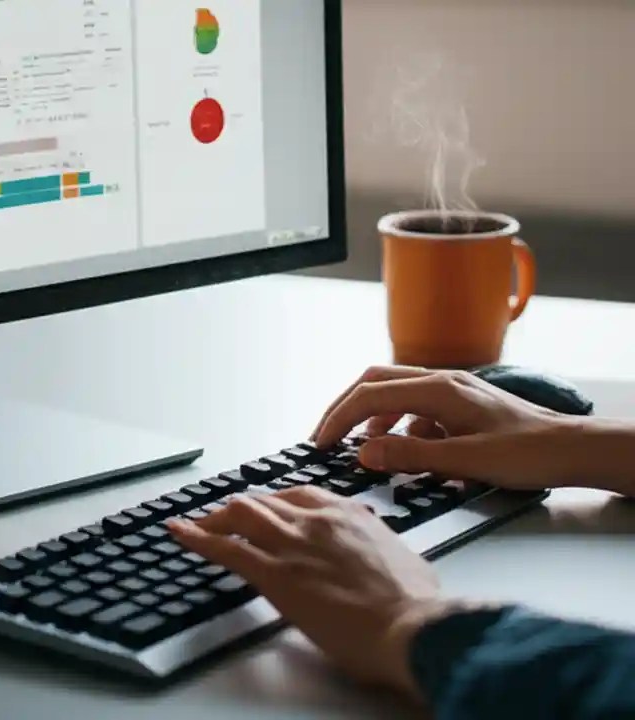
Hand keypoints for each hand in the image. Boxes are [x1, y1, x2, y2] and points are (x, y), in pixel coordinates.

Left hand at [169, 487, 464, 696]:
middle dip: (241, 508)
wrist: (414, 627)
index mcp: (349, 514)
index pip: (300, 495)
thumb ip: (380, 547)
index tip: (266, 509)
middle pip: (265, 500)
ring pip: (241, 514)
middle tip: (224, 517)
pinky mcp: (274, 574)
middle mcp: (316, 520)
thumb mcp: (404, 559)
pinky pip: (225, 548)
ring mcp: (293, 544)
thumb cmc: (417, 606)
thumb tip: (379, 551)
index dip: (276, 502)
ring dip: (215, 517)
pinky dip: (195, 536)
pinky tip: (178, 531)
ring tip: (197, 522)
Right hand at [310, 366, 593, 491]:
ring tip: (362, 447)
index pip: (370, 395)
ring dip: (371, 417)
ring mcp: (452, 389)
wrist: (573, 448)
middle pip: (375, 382)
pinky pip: (415, 406)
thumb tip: (363, 452)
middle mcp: (441, 380)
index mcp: (439, 389)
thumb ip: (412, 455)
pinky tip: (406, 449)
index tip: (319, 444)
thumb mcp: (466, 460)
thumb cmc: (528, 454)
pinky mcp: (460, 403)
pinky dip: (398, 424)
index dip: (338, 418)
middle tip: (325, 438)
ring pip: (394, 392)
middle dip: (345, 409)